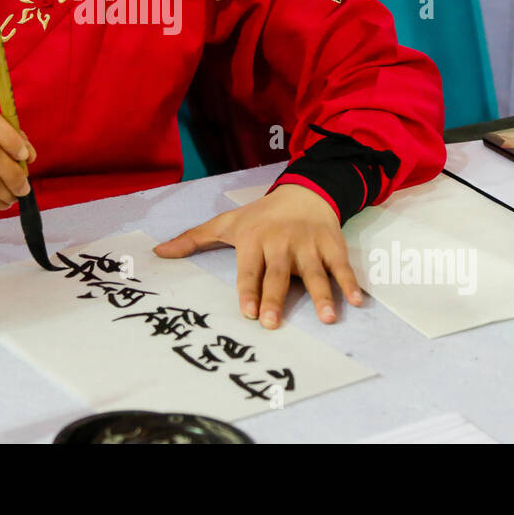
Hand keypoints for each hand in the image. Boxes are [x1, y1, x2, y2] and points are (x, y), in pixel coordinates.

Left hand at [152, 183, 363, 328]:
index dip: (249, 290)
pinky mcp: (331, 244)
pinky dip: (349, 282)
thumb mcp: (226, 223)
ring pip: (314, 272)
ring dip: (322, 294)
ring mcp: (308, 244)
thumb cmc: (259, 216)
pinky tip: (355, 302)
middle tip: (272, 322)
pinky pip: (341, 265)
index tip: (248, 313)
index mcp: (253, 240)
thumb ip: (193, 240)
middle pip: (279, 274)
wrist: (302, 192)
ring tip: (327, 318)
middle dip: (275, 297)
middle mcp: (280, 242)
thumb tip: (158, 252)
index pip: (249, 270)